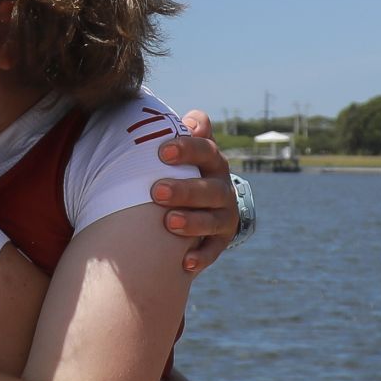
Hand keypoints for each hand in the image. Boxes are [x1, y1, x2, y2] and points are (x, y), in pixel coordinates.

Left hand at [150, 110, 237, 272]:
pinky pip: (213, 251)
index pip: (205, 150)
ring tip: (169, 223)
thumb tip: (193, 118)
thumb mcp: (180, 151)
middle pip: (210, 188)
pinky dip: (201, 257)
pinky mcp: (219, 241)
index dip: (187, 149)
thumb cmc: (178, 171)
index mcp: (212, 162)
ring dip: (193, 222)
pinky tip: (185, 263)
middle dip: (185, 190)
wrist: (197, 205)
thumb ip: (182, 134)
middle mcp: (222, 188)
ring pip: (214, 220)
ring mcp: (223, 216)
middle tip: (156, 191)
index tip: (162, 152)